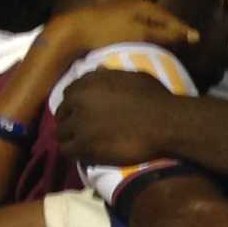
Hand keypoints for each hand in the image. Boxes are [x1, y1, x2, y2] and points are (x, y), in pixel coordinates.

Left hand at [50, 0, 198, 64]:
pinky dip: (148, 39)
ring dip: (160, 37)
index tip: (197, 42)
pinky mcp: (117, 23)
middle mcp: (137, 7)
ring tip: (169, 50)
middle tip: (184, 48)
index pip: (172, 20)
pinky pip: (141, 30)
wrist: (75, 32)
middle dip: (173, 34)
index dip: (184, 32)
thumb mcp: (142, 34)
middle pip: (162, 22)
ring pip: (151, 27)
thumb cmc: (109, 32)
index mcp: (145, 6)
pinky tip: (149, 47)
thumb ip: (168, 35)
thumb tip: (194, 36)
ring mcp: (126, 14)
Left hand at [54, 71, 183, 167]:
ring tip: (83, 146)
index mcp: (88, 82)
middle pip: (62, 114)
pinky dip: (74, 153)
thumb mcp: (134, 78)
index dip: (75, 105)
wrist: (166, 124)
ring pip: (61, 133)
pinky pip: (67, 150)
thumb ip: (111, 75)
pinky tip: (85, 156)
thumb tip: (99, 70)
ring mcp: (79, 124)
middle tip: (84, 132)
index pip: (68, 93)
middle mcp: (78, 100)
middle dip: (70, 122)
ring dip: (71, 139)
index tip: (84, 113)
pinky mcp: (84, 145)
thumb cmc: (156, 99)